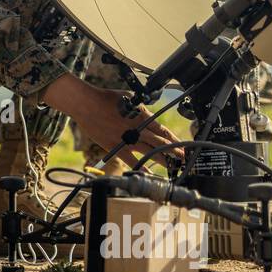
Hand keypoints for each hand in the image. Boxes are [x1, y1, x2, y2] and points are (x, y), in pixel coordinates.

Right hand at [38, 73, 182, 168]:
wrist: (88, 104)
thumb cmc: (107, 98)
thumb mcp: (130, 98)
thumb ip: (141, 108)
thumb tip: (147, 113)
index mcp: (143, 117)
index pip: (164, 131)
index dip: (175, 140)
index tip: (183, 146)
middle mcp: (138, 130)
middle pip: (161, 144)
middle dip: (174, 152)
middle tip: (182, 160)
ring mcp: (127, 140)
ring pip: (150, 152)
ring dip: (163, 160)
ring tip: (173, 167)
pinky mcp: (115, 147)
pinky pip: (131, 160)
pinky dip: (141, 167)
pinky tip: (149, 174)